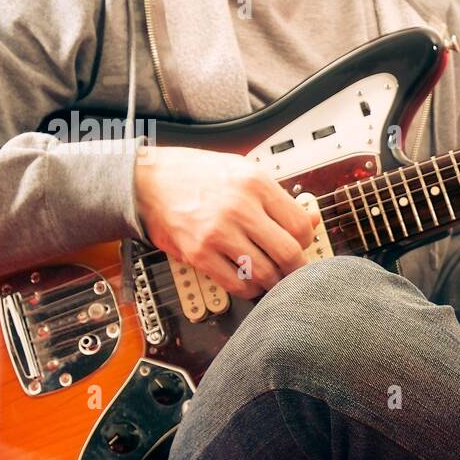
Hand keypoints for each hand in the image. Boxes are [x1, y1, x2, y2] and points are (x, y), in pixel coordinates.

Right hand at [133, 147, 313, 298]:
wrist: (147, 182)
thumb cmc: (198, 175)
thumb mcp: (244, 171)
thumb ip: (279, 197)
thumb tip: (312, 219)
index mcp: (256, 184)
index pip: (300, 225)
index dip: (306, 241)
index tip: (301, 245)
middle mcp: (239, 208)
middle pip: (288, 253)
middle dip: (297, 268)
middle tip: (294, 269)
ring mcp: (218, 233)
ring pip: (265, 273)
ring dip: (274, 281)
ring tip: (272, 276)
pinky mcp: (198, 254)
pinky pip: (236, 284)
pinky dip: (249, 289)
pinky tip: (250, 280)